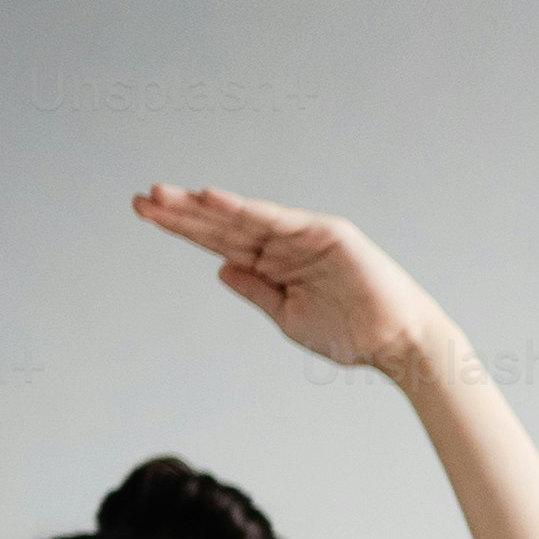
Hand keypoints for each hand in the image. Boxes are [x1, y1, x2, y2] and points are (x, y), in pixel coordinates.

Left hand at [129, 186, 462, 382]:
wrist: (399, 342)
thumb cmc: (352, 335)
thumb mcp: (290, 316)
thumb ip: (257, 291)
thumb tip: (221, 270)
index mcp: (275, 264)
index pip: (220, 242)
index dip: (183, 228)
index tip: (146, 215)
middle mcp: (285, 243)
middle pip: (222, 225)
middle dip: (180, 212)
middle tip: (139, 198)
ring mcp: (303, 235)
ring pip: (241, 218)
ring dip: (200, 206)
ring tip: (160, 195)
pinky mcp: (323, 232)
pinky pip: (274, 219)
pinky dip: (242, 208)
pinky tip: (209, 198)